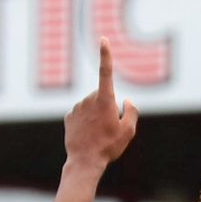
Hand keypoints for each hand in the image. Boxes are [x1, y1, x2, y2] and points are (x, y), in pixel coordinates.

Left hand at [65, 39, 139, 170]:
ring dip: (97, 116)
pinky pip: (81, 115)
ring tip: (98, 135)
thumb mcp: (128, 131)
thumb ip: (132, 112)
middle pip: (103, 97)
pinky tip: (88, 136)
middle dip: (108, 107)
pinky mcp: (69, 116)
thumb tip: (127, 100)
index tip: (103, 40)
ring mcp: (77, 107)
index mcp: (104, 100)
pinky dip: (86, 123)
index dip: (105, 55)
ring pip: (91, 106)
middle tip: (110, 129)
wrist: (85, 161)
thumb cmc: (109, 147)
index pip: (105, 72)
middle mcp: (89, 99)